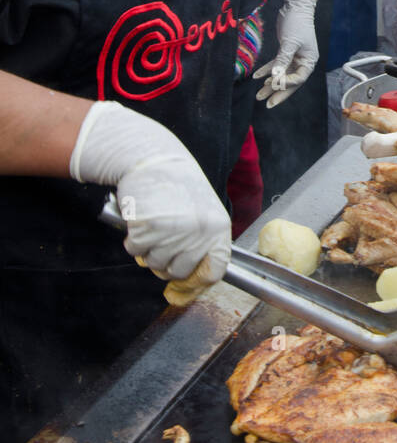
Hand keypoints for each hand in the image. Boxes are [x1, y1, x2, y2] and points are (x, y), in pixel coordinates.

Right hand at [71, 102, 229, 293]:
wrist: (154, 159)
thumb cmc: (178, 185)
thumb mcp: (202, 213)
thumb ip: (202, 243)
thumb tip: (192, 283)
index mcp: (218, 228)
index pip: (216, 271)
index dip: (199, 281)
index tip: (187, 281)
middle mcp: (199, 233)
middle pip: (179, 272)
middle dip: (166, 263)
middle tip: (161, 242)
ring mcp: (174, 232)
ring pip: (154, 264)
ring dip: (148, 250)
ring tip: (153, 225)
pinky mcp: (148, 228)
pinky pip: (135, 251)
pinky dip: (132, 240)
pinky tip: (140, 220)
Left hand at [254, 0, 320, 108]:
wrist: (295, 7)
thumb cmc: (297, 24)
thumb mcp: (290, 43)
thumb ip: (282, 60)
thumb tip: (275, 78)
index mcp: (309, 61)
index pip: (298, 78)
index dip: (285, 83)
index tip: (273, 82)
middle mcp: (303, 62)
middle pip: (290, 82)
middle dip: (278, 93)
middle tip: (268, 104)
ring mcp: (294, 57)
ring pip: (281, 75)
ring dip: (270, 84)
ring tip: (258, 95)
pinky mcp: (285, 52)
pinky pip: (276, 65)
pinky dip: (266, 70)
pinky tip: (256, 77)